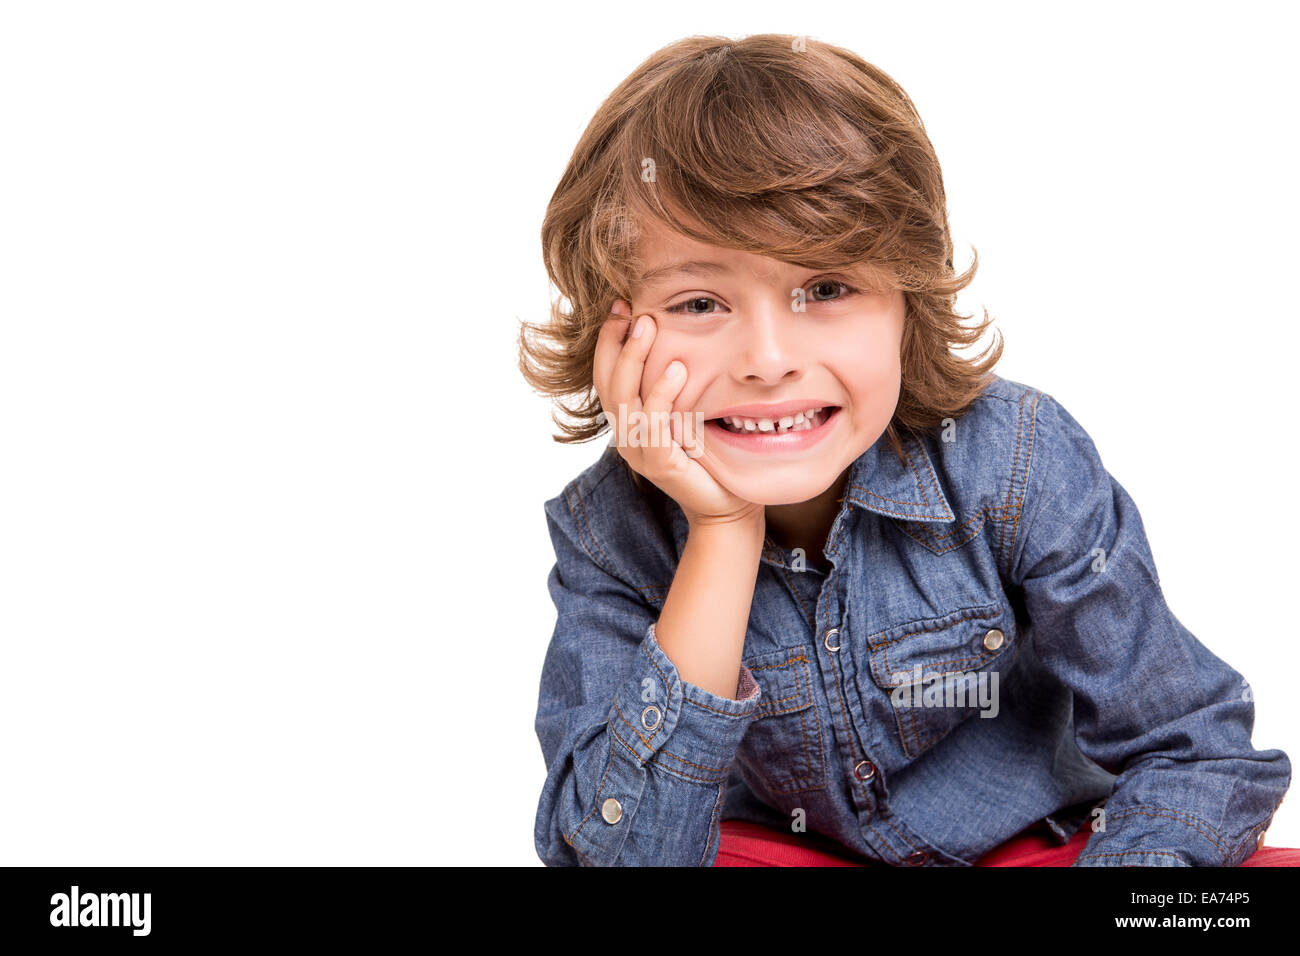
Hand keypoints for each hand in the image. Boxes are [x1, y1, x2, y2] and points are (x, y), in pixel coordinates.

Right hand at [593, 304, 762, 527]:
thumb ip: (678, 386)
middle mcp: (627, 437)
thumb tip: (684, 339)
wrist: (727, 507)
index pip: (606, 376)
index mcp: (629, 423)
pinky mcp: (659, 465)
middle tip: (629, 309)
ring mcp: (639, 452)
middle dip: (616, 343)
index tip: (621, 306)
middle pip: (607, 383)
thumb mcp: (690, 413)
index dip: (609, 341)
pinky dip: (662, 394)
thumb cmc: (711, 457)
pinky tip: (677, 369)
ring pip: (624, 400)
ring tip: (648, 327)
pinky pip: (653, 424)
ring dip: (634, 360)